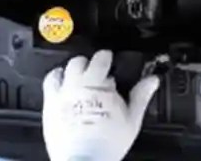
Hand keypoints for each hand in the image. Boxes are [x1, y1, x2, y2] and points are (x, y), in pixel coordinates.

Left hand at [41, 50, 159, 160]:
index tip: (110, 61)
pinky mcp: (49, 104)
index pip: (101, 58)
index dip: (107, 58)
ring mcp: (61, 93)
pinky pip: (49, 83)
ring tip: (79, 79)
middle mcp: (76, 84)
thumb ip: (140, 96)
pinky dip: (56, 80)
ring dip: (71, 71)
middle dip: (89, 64)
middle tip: (96, 74)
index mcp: (97, 82)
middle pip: (80, 61)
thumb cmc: (107, 143)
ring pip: (63, 69)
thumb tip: (151, 80)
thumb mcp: (131, 119)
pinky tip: (63, 87)